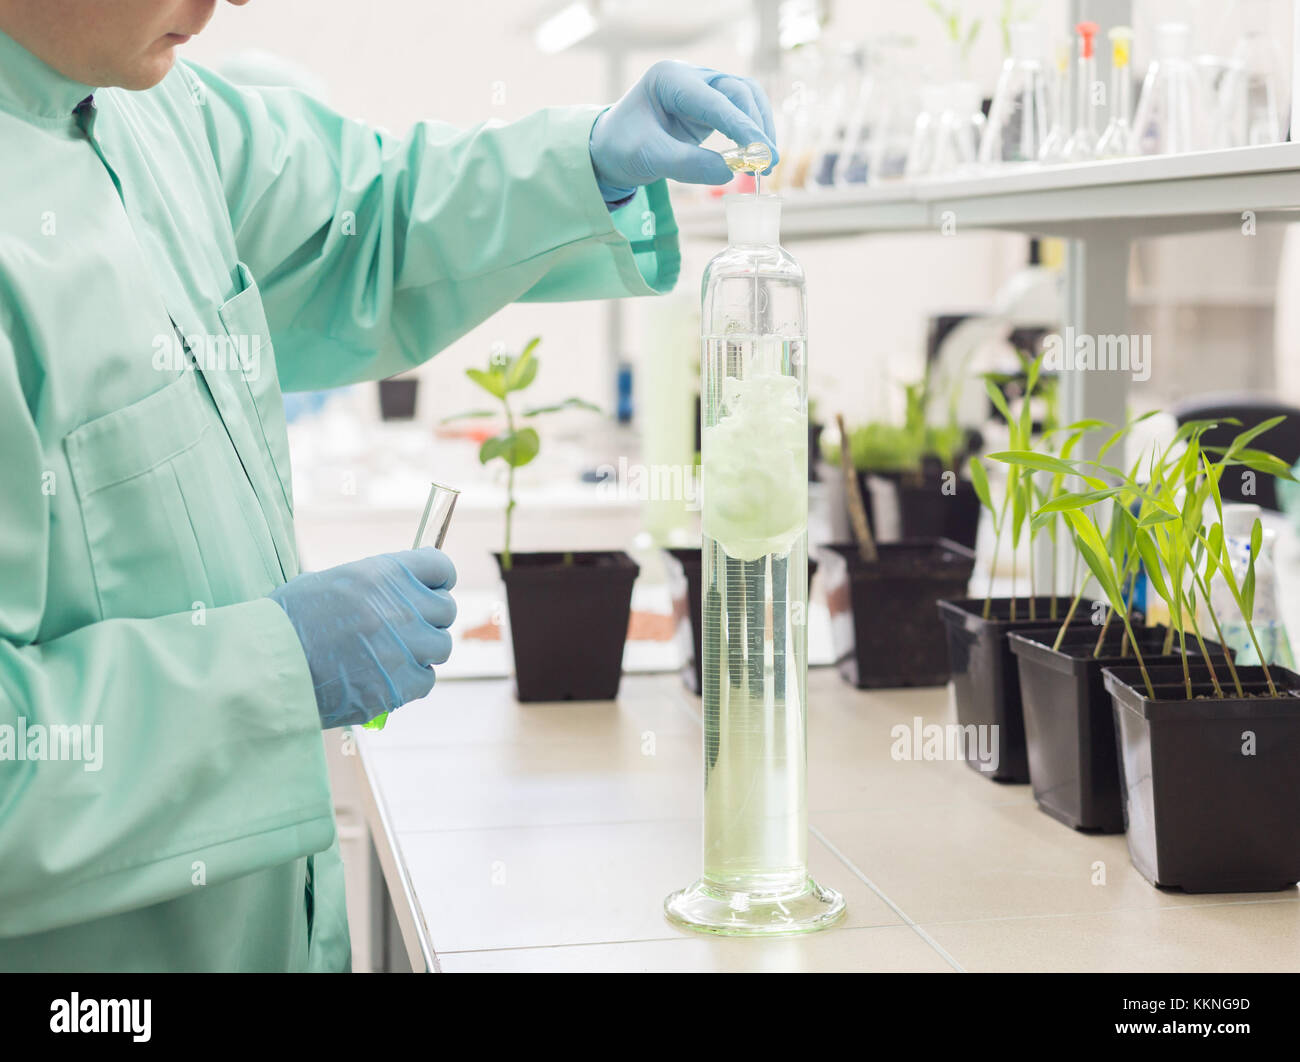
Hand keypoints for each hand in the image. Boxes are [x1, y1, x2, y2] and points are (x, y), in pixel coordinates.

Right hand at [268, 549, 456, 728]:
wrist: (264, 667)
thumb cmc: (288, 623)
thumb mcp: (330, 582)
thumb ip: (375, 584)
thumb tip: (404, 590)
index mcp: (383, 574)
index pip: (441, 567)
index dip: (437, 579)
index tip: (432, 588)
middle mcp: (401, 607)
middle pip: (445, 609)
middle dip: (429, 617)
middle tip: (404, 628)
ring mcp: (403, 647)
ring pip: (440, 646)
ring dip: (422, 650)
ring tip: (391, 654)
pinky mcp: (399, 685)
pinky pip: (427, 680)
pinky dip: (411, 681)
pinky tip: (385, 677)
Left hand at [588, 59, 778, 202]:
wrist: (609, 148)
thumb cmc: (622, 147)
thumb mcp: (648, 157)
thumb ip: (686, 164)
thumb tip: (730, 172)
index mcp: (670, 78)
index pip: (715, 100)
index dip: (742, 127)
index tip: (761, 153)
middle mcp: (690, 76)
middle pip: (738, 92)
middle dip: (756, 126)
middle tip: (767, 163)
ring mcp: (702, 89)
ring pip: (745, 99)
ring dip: (759, 127)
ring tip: (765, 163)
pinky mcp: (709, 107)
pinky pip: (739, 113)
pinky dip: (751, 133)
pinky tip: (754, 157)